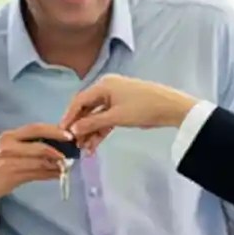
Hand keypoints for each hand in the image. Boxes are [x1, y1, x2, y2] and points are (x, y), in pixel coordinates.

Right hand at [0, 123, 71, 205]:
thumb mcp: (6, 154)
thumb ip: (27, 151)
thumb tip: (52, 152)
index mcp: (8, 136)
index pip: (35, 128)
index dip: (54, 129)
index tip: (68, 133)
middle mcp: (9, 144)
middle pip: (40, 140)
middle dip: (59, 143)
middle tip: (73, 147)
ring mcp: (11, 159)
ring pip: (41, 158)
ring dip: (58, 161)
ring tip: (68, 164)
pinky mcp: (12, 174)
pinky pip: (37, 172)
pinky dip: (50, 173)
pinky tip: (59, 174)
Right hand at [58, 74, 199, 153]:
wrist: (171, 108)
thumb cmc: (143, 108)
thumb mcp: (115, 117)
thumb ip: (92, 123)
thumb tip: (73, 130)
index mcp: (103, 85)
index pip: (79, 101)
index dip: (69, 117)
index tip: (62, 131)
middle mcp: (107, 89)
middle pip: (87, 109)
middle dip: (80, 127)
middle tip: (74, 143)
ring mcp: (115, 98)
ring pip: (96, 116)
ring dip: (90, 132)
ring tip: (85, 149)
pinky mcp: (122, 107)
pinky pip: (106, 119)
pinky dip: (101, 130)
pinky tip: (94, 144)